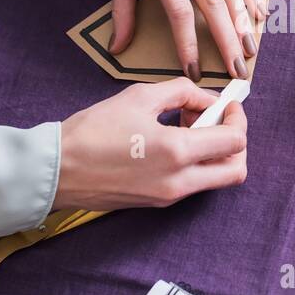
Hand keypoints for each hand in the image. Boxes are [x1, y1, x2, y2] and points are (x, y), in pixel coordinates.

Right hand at [55, 78, 247, 210]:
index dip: (238, 118)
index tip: (228, 104)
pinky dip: (195, 162)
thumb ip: (183, 92)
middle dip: (235, 142)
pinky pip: (193, 184)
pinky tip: (172, 140)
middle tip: (217, 120)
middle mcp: (179, 182)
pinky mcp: (158, 203)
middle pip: (235, 170)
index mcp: (177, 153)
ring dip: (215, 152)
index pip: (234, 141)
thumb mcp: (140, 96)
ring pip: (215, 179)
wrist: (57, 170)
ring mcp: (169, 197)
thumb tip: (207, 100)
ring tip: (188, 126)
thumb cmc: (92, 131)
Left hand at [101, 0, 262, 80]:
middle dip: (228, 42)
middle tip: (237, 71)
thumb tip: (117, 46)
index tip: (194, 70)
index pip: (180, 13)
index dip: (189, 44)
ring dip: (244, 22)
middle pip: (215, 7)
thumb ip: (122, 8)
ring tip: (252, 49)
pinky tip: (260, 14)